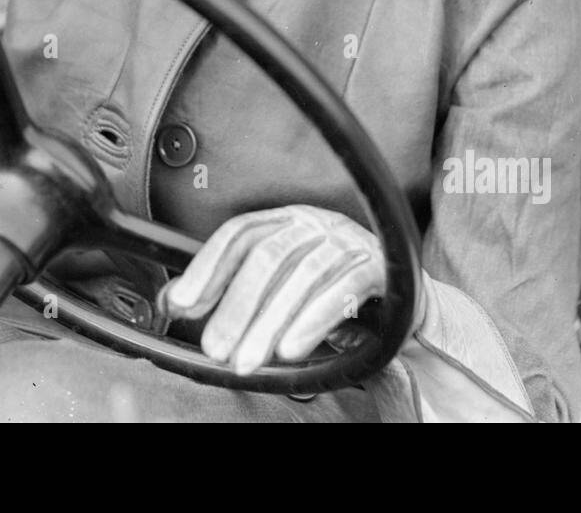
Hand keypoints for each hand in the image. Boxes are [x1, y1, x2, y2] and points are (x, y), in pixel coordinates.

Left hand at [158, 204, 394, 375]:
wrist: (406, 307)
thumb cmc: (331, 294)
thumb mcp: (279, 290)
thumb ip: (233, 292)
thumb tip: (174, 301)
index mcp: (287, 220)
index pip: (239, 234)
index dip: (207, 268)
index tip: (182, 305)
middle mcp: (315, 222)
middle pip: (266, 257)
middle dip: (235, 307)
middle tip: (215, 348)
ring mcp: (348, 240)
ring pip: (300, 277)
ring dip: (269, 324)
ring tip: (247, 360)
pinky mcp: (378, 266)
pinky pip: (341, 291)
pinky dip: (312, 322)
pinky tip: (290, 350)